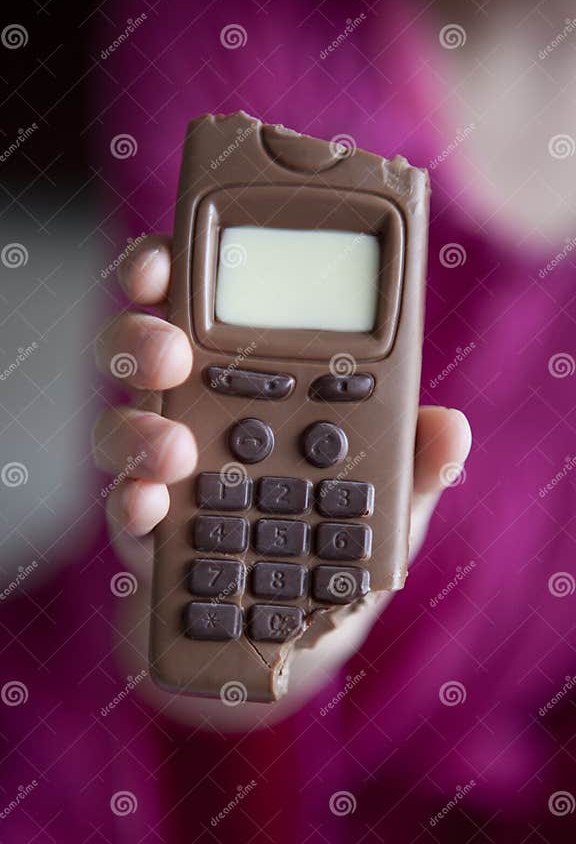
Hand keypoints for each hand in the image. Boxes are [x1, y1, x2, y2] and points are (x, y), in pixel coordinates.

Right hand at [92, 237, 471, 727]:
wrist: (295, 629)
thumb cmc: (340, 544)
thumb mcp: (389, 502)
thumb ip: (414, 465)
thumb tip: (450, 428)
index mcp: (256, 382)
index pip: (208, 308)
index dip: (178, 273)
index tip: (168, 258)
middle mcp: (200, 413)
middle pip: (143, 350)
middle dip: (144, 337)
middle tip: (169, 353)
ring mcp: (166, 469)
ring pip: (118, 422)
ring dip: (134, 428)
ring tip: (174, 454)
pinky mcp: (148, 528)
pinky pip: (123, 505)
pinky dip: (132, 504)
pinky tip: (150, 508)